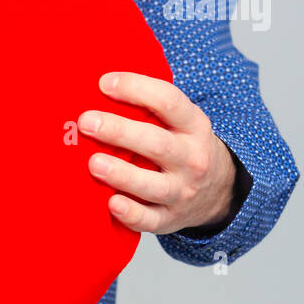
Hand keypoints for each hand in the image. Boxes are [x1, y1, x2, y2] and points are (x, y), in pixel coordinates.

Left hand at [78, 72, 236, 233]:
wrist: (216, 192)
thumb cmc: (182, 147)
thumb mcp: (181, 122)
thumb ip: (151, 107)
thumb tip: (101, 83)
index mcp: (193, 126)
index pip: (168, 101)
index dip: (136, 88)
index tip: (103, 83)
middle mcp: (191, 159)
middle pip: (157, 144)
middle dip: (120, 132)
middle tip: (86, 122)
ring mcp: (181, 192)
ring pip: (153, 185)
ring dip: (121, 174)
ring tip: (93, 163)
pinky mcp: (169, 219)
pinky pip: (149, 220)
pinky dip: (130, 214)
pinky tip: (111, 203)